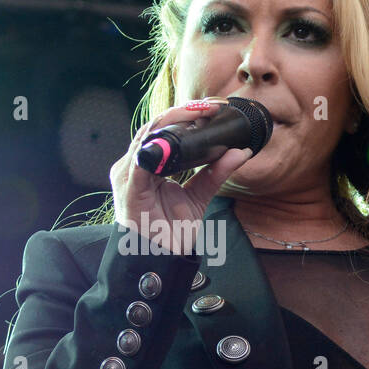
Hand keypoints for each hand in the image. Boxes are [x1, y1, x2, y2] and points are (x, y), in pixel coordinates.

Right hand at [111, 98, 253, 254]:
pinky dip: (161, 146)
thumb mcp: (198, 196)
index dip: (187, 114)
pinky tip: (180, 136)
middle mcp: (134, 165)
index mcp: (147, 164)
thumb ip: (215, 173)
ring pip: (149, 135)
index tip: (214, 107)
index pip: (163, 129)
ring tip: (201, 113)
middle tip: (212, 105)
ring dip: (176, 121)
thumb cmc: (169, 232)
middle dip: (185, 112)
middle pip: (156, 127)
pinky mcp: (129, 189)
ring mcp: (128, 175)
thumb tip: (240, 151)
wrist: (160, 262)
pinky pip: (143, 160)